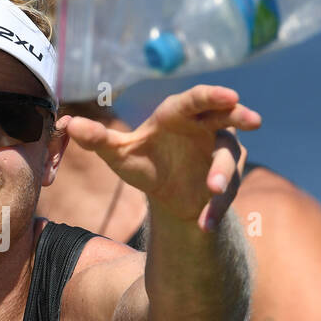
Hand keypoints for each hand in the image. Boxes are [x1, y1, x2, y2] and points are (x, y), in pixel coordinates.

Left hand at [61, 84, 260, 230]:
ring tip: (212, 191)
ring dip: (221, 176)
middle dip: (239, 117)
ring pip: (226, 160)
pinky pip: (224, 194)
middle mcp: (205, 128)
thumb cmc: (144, 161)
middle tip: (253, 120)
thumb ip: (97, 139)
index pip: (196, 100)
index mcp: (178, 115)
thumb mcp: (118, 154)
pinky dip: (214, 210)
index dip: (212, 95)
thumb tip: (68, 125)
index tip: (230, 96)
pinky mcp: (227, 181)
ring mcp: (220, 153)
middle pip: (226, 118)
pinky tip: (204, 225)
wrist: (165, 193)